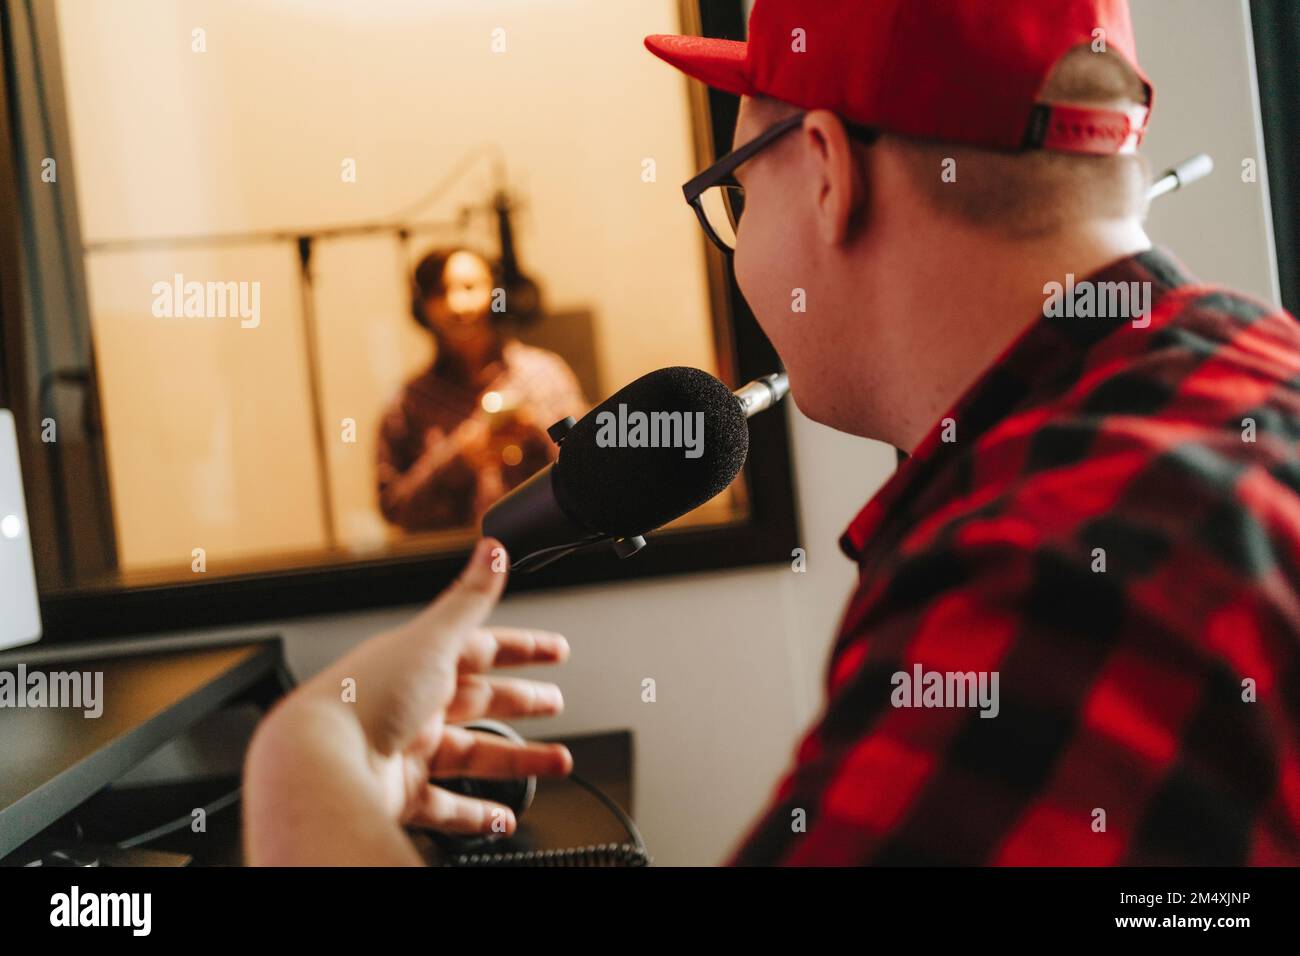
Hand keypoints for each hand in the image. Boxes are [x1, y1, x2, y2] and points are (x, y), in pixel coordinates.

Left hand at [243, 539, 572, 865]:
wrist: (321, 766)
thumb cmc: (364, 700)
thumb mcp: (432, 640)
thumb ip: (470, 598)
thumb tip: (492, 548)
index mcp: (419, 660)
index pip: (480, 647)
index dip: (521, 648)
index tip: (554, 650)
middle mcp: (412, 702)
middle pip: (478, 699)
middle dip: (522, 701)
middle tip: (555, 702)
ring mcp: (405, 749)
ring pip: (473, 753)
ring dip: (518, 759)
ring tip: (556, 763)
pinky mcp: (399, 793)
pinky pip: (446, 805)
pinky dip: (477, 813)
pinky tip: (501, 817)